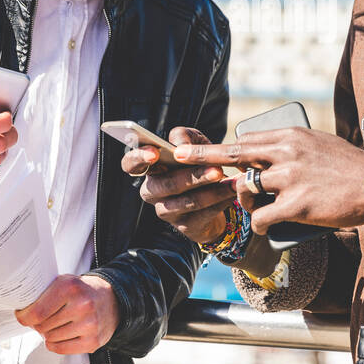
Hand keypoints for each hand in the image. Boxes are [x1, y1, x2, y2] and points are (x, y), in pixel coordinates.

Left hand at [15, 274, 117, 354]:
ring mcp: (89, 325)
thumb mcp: (64, 282)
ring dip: (48, 333)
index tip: (22, 315)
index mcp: (70, 287)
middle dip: (37, 324)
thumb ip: (43, 293)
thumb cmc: (82, 291)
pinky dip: (55, 344)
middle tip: (43, 318)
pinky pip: (60, 349)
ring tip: (56, 324)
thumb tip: (21, 311)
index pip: (36, 312)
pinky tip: (61, 334)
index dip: (23, 317)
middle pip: (42, 326)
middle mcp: (81, 305)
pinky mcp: (93, 341)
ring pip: (50, 338)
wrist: (113, 299)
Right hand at [121, 126, 236, 244]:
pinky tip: (232, 192)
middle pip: (165, 185)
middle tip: (216, 169)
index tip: (155, 153)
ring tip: (230, 181)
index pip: (130, 164)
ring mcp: (167, 210)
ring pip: (186, 202)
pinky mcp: (186, 225)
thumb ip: (185, 137)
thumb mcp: (194, 143)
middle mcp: (152, 191)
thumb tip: (179, 144)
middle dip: (192, 177)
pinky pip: (203, 214)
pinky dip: (220, 202)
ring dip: (210, 191)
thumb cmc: (198, 163)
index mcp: (150, 168)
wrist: (215, 194)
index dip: (138, 159)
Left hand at [174, 127, 363, 233]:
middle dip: (204, 156)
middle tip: (181, 157)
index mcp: (291, 136)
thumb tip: (268, 153)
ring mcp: (290, 179)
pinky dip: (261, 224)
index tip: (206, 152)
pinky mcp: (297, 205)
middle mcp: (286, 153)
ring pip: (247, 190)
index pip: (247, 140)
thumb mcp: (318, 144)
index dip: (226, 150)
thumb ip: (291, 148)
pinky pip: (263, 217)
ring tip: (260, 208)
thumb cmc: (350, 167)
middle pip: (235, 155)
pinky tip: (268, 226)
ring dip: (247, 202)